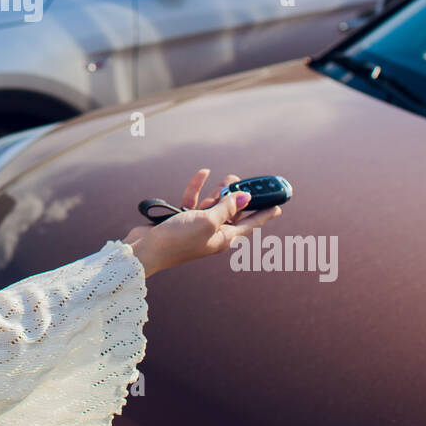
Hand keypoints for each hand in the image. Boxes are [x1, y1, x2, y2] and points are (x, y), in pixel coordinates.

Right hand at [122, 169, 282, 276]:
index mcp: (224, 238)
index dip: (265, 214)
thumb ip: (227, 208)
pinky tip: (203, 174)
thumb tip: (245, 197)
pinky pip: (194, 202)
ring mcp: (197, 227)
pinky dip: (198, 188)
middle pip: (234, 213)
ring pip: (215, 206)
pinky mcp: (181, 220)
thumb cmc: (178, 240)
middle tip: (248, 183)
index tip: (278, 206)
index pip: (251, 224)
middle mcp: (213, 233)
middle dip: (241, 197)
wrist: (147, 250)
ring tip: (227, 178)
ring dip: (221, 191)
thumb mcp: (208, 221)